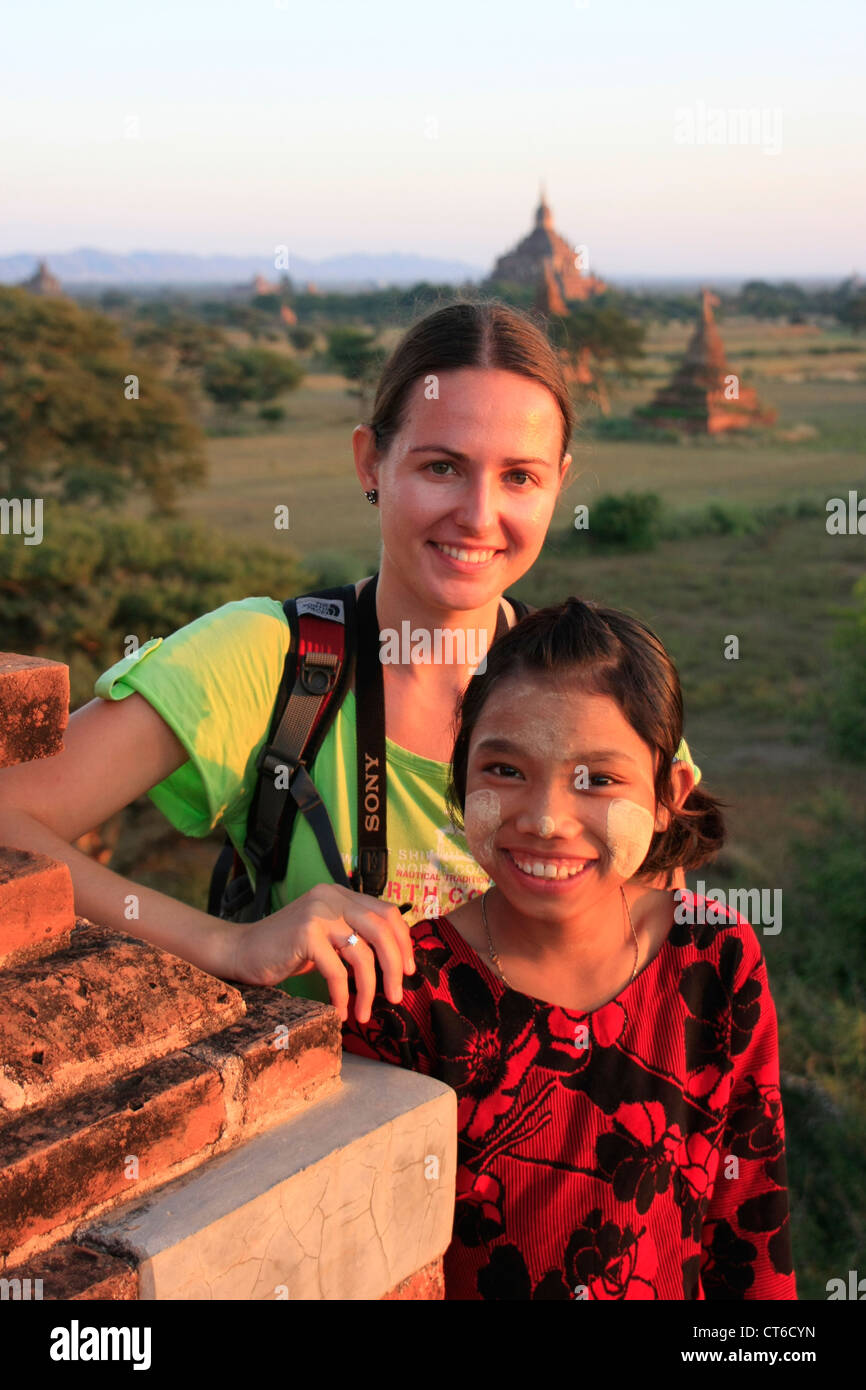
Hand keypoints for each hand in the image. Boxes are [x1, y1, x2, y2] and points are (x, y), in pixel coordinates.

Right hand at [229, 883, 415, 1023]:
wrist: (242, 951)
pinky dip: (341, 996)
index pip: (388, 913)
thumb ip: (355, 939)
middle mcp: (332, 897)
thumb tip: (396, 964)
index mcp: (342, 895)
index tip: (408, 971)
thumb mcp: (327, 937)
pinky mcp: (305, 934)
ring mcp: (318, 913)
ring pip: (362, 954)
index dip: (403, 942)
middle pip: (382, 930)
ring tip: (366, 1012)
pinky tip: (339, 1012)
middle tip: (396, 996)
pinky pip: (336, 971)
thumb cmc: (287, 950)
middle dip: (395, 967)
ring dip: (369, 989)